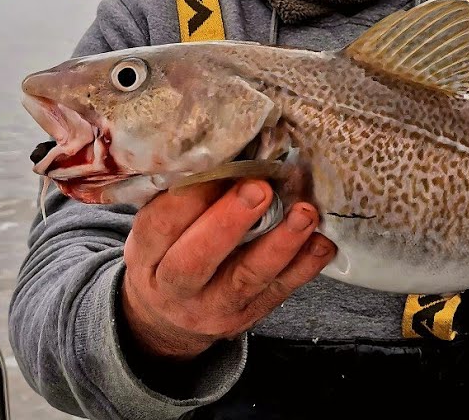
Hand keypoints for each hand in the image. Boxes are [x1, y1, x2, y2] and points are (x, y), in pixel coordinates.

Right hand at [121, 177, 334, 359]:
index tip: (219, 163)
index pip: (161, 226)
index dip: (189, 196)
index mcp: (146, 256)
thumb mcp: (155, 230)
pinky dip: (304, 267)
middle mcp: (175, 288)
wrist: (169, 319)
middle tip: (260, 187)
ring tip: (304, 212)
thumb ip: (178, 197)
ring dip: (280, 244)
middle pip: (197, 260)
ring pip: (247, 278)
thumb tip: (221, 149)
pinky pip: (279, 292)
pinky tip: (322, 242)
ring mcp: (214, 307)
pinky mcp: (249, 315)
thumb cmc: (166, 254)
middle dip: (230, 222)